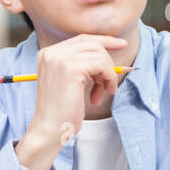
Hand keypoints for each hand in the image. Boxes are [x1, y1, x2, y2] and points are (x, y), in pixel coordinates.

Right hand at [16, 33, 126, 169]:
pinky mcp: (71, 69)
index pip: (82, 39)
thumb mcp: (69, 81)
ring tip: (102, 92)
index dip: (104, 40)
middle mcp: (52, 53)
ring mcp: (60, 59)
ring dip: (108, 74)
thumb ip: (80, 64)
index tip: (120, 44)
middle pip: (92, 44)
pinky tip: (101, 95)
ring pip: (99, 54)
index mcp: (48, 54)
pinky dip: (108, 79)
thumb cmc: (61, 111)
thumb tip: (107, 51)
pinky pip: (102, 65)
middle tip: (108, 84)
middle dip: (107, 62)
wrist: (49, 130)